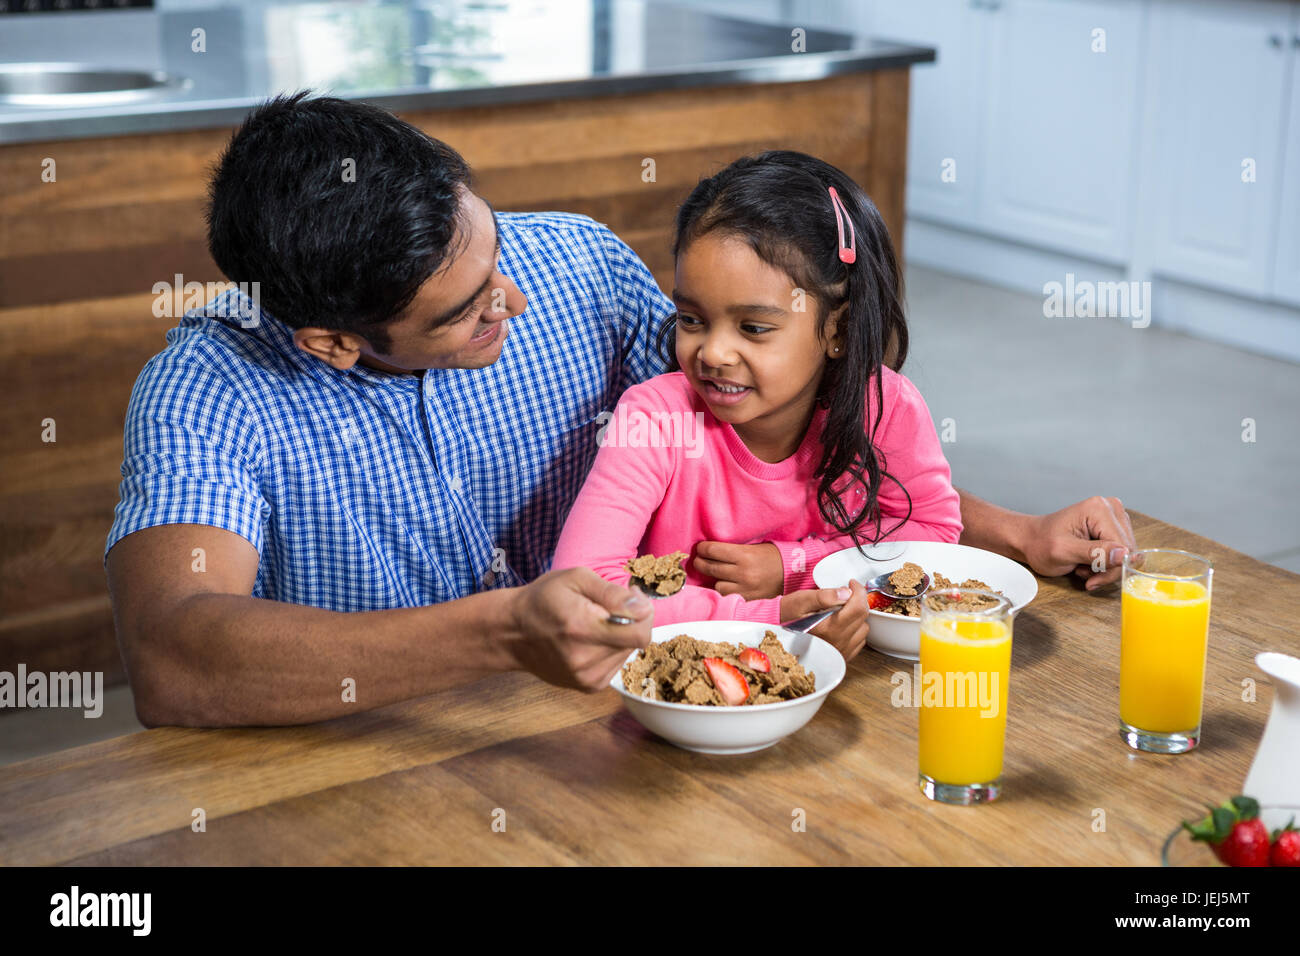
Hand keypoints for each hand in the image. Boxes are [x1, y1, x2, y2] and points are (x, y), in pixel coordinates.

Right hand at [503, 568, 653, 690]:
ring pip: (628, 653)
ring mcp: (586, 678)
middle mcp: (585, 660)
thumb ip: (611, 593)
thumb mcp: (576, 579)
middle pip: (636, 641)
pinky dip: (611, 649)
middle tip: (609, 605)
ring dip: (621, 635)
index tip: (631, 595)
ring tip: (596, 622)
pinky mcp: (588, 686)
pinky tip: (592, 639)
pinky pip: (616, 664)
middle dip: (632, 619)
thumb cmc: (543, 599)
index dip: (644, 611)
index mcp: (582, 629)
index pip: (639, 633)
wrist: (513, 633)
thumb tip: (643, 607)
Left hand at [693, 541, 783, 599]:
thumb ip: (734, 550)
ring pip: (717, 585)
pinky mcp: (749, 600)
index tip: (700, 548)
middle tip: (698, 560)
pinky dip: (725, 592)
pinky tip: (728, 585)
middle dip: (700, 563)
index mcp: (745, 555)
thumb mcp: (754, 547)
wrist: (794, 574)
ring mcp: (745, 588)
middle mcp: (743, 572)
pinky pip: (728, 597)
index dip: (702, 549)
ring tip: (718, 575)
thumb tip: (711, 550)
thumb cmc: (773, 557)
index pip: (713, 550)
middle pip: (711, 567)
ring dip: (715, 580)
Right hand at [779, 580, 869, 661]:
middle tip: (847, 593)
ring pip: (863, 629)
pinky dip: (855, 630)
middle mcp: (837, 641)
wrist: (777, 637)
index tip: (852, 583)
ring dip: (857, 616)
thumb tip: (846, 592)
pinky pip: (858, 642)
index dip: (859, 591)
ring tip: (843, 609)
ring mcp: (840, 651)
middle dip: (858, 600)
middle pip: (863, 617)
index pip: (858, 607)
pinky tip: (843, 623)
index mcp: (828, 627)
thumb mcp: (801, 600)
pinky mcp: (841, 656)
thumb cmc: (787, 617)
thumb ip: (824, 596)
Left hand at [1022, 496, 1136, 590]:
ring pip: (1125, 554)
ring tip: (1081, 566)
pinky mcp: (1112, 526)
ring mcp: (1113, 516)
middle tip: (1083, 572)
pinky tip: (1087, 562)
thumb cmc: (1040, 543)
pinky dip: (1104, 563)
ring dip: (1104, 568)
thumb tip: (1124, 554)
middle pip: (1127, 551)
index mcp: (1099, 509)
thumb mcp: (1064, 552)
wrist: (1030, 539)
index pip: (1123, 547)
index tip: (1090, 579)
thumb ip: (1095, 553)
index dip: (1110, 569)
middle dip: (1106, 569)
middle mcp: (1110, 508)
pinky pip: (1120, 552)